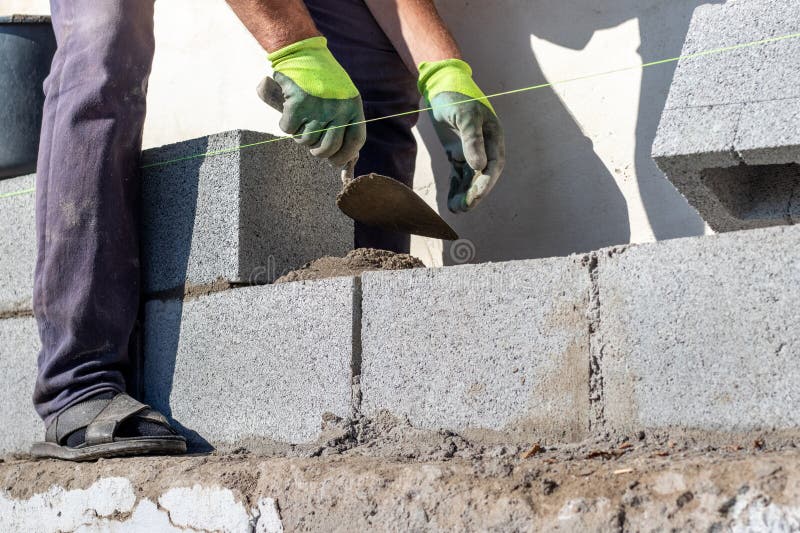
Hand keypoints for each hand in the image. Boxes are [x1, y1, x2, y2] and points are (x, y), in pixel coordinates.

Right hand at [266, 36, 365, 167]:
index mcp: (353, 106)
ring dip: (300, 135)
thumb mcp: (342, 96)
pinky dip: (286, 125)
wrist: (301, 50)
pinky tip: (288, 112)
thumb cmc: (321, 76)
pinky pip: (289, 129)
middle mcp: (338, 109)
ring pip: (306, 140)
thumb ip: (343, 120)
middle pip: (328, 147)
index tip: (334, 162)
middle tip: (312, 146)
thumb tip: (341, 156)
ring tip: (301, 121)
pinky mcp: (298, 105)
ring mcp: (318, 108)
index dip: (344, 157)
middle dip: (317, 152)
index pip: (355, 142)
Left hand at [419, 60, 505, 212]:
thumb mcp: (465, 115)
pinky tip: (451, 201)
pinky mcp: (457, 152)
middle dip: (474, 193)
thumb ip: (472, 140)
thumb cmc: (456, 97)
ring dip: (464, 193)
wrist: (441, 85)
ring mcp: (471, 150)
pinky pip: (458, 174)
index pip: (494, 165)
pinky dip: (455, 187)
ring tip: (455, 209)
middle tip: (463, 208)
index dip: (485, 183)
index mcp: (494, 136)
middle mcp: (486, 146)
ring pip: (470, 177)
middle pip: (483, 176)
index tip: (475, 196)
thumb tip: (479, 166)